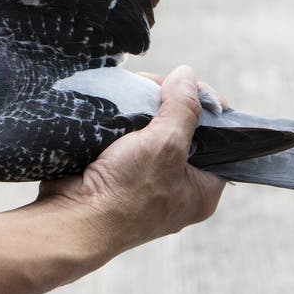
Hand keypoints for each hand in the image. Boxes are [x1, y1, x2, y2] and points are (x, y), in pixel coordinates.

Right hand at [38, 66, 225, 253]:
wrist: (72, 219)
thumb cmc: (126, 193)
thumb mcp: (166, 145)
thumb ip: (183, 108)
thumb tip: (187, 74)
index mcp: (201, 188)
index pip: (220, 139)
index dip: (208, 107)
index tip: (189, 85)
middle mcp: (178, 183)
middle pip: (185, 126)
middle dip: (169, 100)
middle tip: (153, 87)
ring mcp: (147, 175)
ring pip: (155, 124)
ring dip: (144, 103)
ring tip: (132, 90)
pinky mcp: (120, 166)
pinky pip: (131, 130)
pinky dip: (125, 113)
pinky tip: (119, 103)